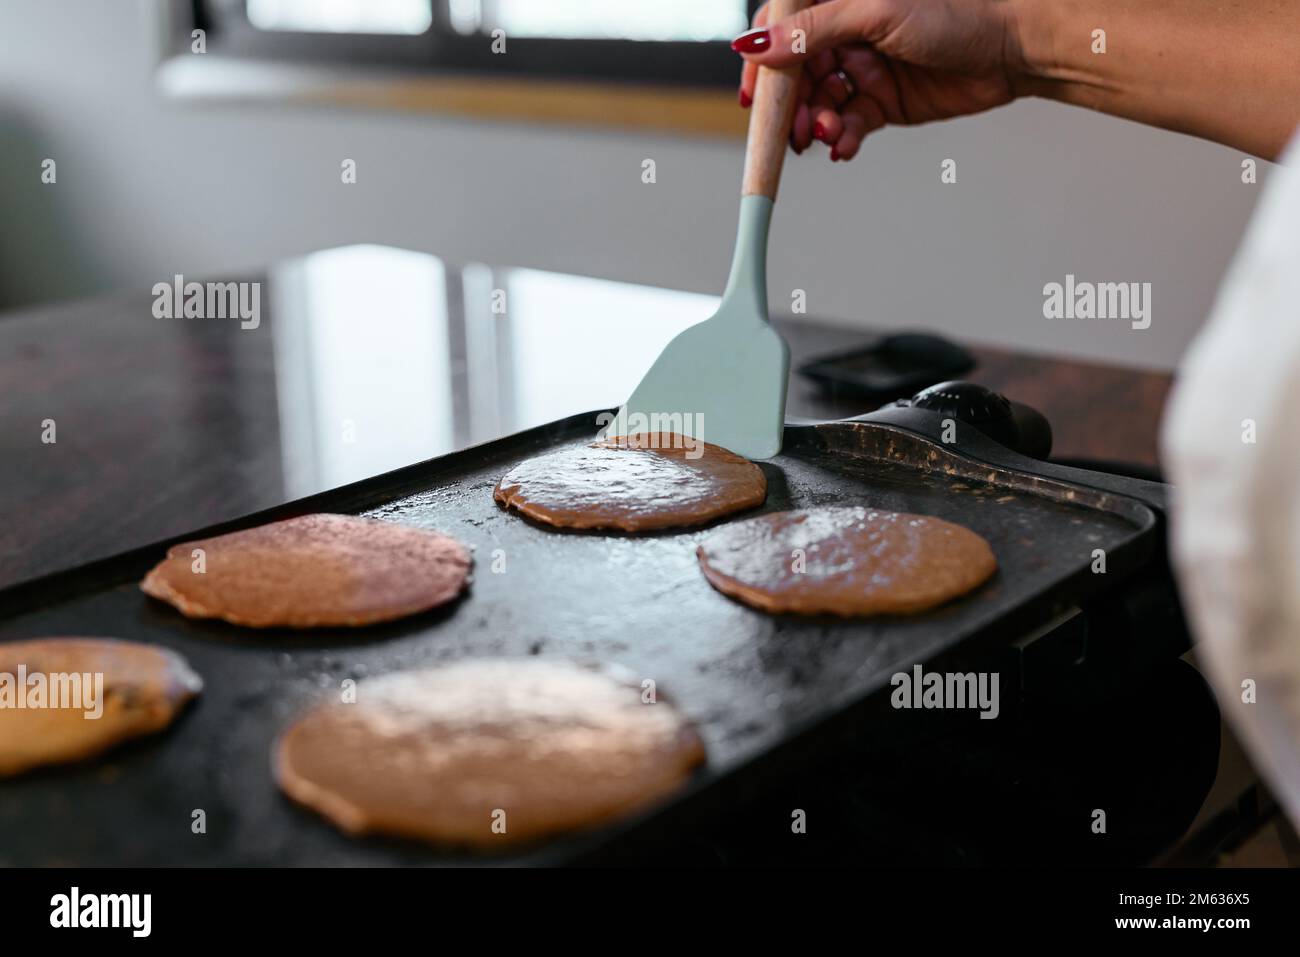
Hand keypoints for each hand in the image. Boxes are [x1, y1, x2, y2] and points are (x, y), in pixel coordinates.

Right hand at [735, 0, 1023, 160]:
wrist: (1015, 46)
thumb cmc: (959, 10)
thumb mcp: (876, 14)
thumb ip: (813, 31)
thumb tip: (755, 45)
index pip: (780, 26)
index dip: (761, 61)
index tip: (754, 95)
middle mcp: (846, 31)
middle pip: (794, 73)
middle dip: (789, 104)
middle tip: (793, 128)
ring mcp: (862, 67)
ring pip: (817, 102)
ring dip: (814, 123)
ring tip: (824, 134)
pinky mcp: (881, 102)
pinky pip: (845, 124)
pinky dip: (839, 137)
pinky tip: (843, 145)